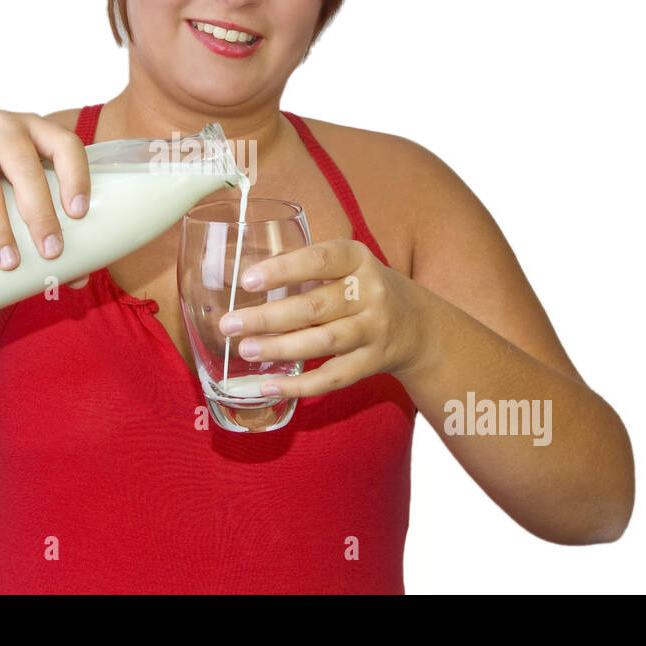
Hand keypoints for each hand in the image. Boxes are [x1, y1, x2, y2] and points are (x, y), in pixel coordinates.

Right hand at [0, 109, 91, 286]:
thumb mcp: (17, 185)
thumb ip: (45, 221)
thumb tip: (76, 278)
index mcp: (33, 129)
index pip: (64, 144)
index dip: (76, 176)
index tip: (79, 215)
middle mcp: (0, 125)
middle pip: (25, 168)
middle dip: (40, 213)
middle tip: (51, 252)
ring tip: (8, 262)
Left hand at [216, 239, 427, 398]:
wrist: (416, 323)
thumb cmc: (361, 288)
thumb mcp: (345, 265)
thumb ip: (306, 268)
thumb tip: (243, 278)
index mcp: (357, 259)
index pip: (319, 260)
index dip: (283, 270)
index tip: (247, 280)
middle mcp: (369, 293)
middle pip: (314, 307)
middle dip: (268, 317)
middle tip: (229, 324)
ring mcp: (374, 330)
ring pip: (323, 342)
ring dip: (280, 348)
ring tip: (245, 349)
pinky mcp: (373, 362)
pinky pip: (333, 377)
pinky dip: (299, 386)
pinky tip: (268, 386)